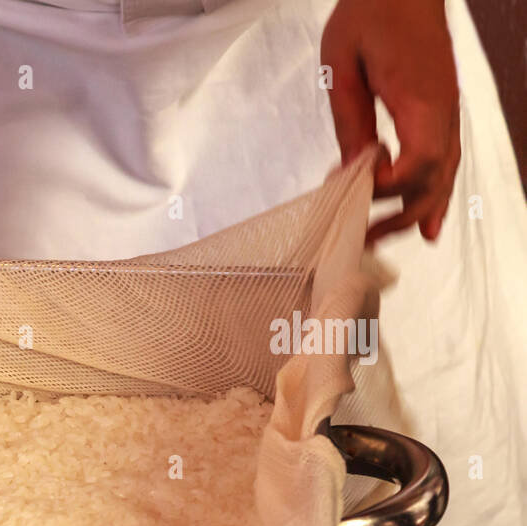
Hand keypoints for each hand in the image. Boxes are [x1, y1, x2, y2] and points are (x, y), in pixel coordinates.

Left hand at [321, 0, 459, 242]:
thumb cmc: (371, 13)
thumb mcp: (343, 66)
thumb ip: (350, 121)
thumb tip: (351, 168)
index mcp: (420, 100)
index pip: (416, 164)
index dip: (387, 187)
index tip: (352, 188)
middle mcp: (442, 111)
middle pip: (434, 180)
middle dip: (400, 215)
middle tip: (365, 239)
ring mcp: (446, 111)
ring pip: (443, 174)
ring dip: (418, 211)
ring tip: (392, 240)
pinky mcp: (440, 108)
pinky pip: (444, 158)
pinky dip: (433, 190)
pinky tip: (424, 217)